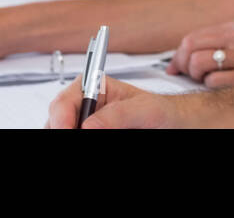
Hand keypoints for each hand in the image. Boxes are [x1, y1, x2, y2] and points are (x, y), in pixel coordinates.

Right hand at [45, 75, 197, 128]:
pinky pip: (79, 141)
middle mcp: (85, 109)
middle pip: (57, 124)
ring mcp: (87, 127)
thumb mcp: (145, 110)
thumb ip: (119, 115)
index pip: (64, 102)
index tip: (66, 130)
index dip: (60, 119)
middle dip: (62, 130)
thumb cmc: (162, 111)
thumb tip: (89, 125)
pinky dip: (79, 144)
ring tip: (93, 135)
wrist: (176, 124)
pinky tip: (93, 141)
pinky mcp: (93, 135)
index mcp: (93, 88)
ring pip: (63, 131)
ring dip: (69, 134)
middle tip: (74, 141)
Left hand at [167, 19, 233, 87]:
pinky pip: (216, 83)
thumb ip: (229, 40)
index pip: (194, 35)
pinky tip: (221, 91)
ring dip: (196, 77)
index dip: (180, 53)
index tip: (176, 65)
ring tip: (205, 83)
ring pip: (200, 64)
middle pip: (191, 47)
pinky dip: (211, 89)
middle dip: (182, 64)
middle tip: (185, 76)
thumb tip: (199, 52)